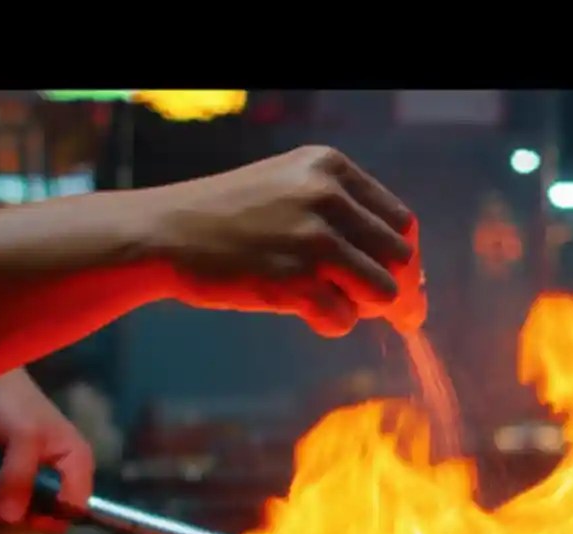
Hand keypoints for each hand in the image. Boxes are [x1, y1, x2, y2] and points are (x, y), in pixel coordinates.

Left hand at [0, 368, 92, 533]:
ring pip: (12, 517)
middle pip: (40, 519)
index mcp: (74, 466)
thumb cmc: (10, 401)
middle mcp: (55, 479)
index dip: (50, 517)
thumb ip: (20, 477)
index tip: (21, 511)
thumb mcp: (23, 436)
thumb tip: (11, 519)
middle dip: (11, 513)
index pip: (74, 509)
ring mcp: (25, 482)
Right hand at [140, 145, 420, 336]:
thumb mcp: (291, 188)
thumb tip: (407, 275)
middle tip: (373, 308)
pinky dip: (332, 324)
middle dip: (393, 289)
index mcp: (331, 169)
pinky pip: (345, 319)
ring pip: (383, 292)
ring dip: (362, 308)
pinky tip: (309, 316)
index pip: (401, 222)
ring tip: (331, 303)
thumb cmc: (230, 219)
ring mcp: (311, 240)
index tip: (397, 282)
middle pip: (400, 258)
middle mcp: (327, 198)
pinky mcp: (292, 281)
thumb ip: (343, 215)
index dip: (404, 259)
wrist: (164, 233)